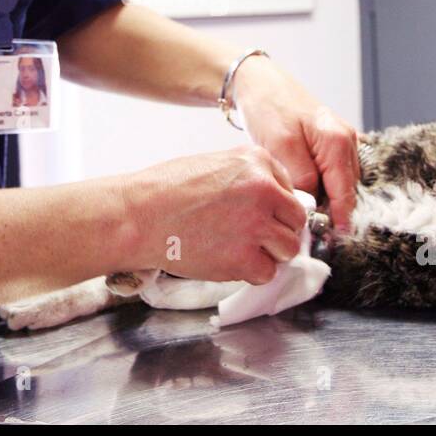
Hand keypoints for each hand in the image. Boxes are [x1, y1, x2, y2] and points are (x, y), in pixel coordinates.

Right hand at [125, 145, 308, 284]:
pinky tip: (226, 259)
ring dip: (268, 254)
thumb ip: (250, 178)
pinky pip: (267, 273)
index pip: (291, 192)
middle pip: (295, 222)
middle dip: (277, 232)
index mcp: (257, 162)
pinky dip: (250, 272)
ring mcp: (256, 225)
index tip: (259, 217)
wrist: (139, 215)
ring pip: (288, 249)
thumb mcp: (216, 164)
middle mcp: (264, 190)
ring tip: (237, 248)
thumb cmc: (168, 190)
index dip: (276, 210)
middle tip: (250, 236)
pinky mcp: (244, 257)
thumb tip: (276, 200)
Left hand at [229, 54, 360, 232]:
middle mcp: (346, 142)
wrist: (259, 83)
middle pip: (345, 190)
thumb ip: (301, 176)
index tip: (330, 241)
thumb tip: (312, 204)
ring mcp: (340, 143)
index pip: (345, 192)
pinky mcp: (329, 145)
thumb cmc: (268, 108)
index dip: (338, 219)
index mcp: (338, 141)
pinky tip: (304, 195)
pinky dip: (321, 187)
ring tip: (302, 216)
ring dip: (325, 200)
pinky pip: (332, 174)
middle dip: (331, 212)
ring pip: (339, 184)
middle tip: (308, 232)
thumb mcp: (280, 144)